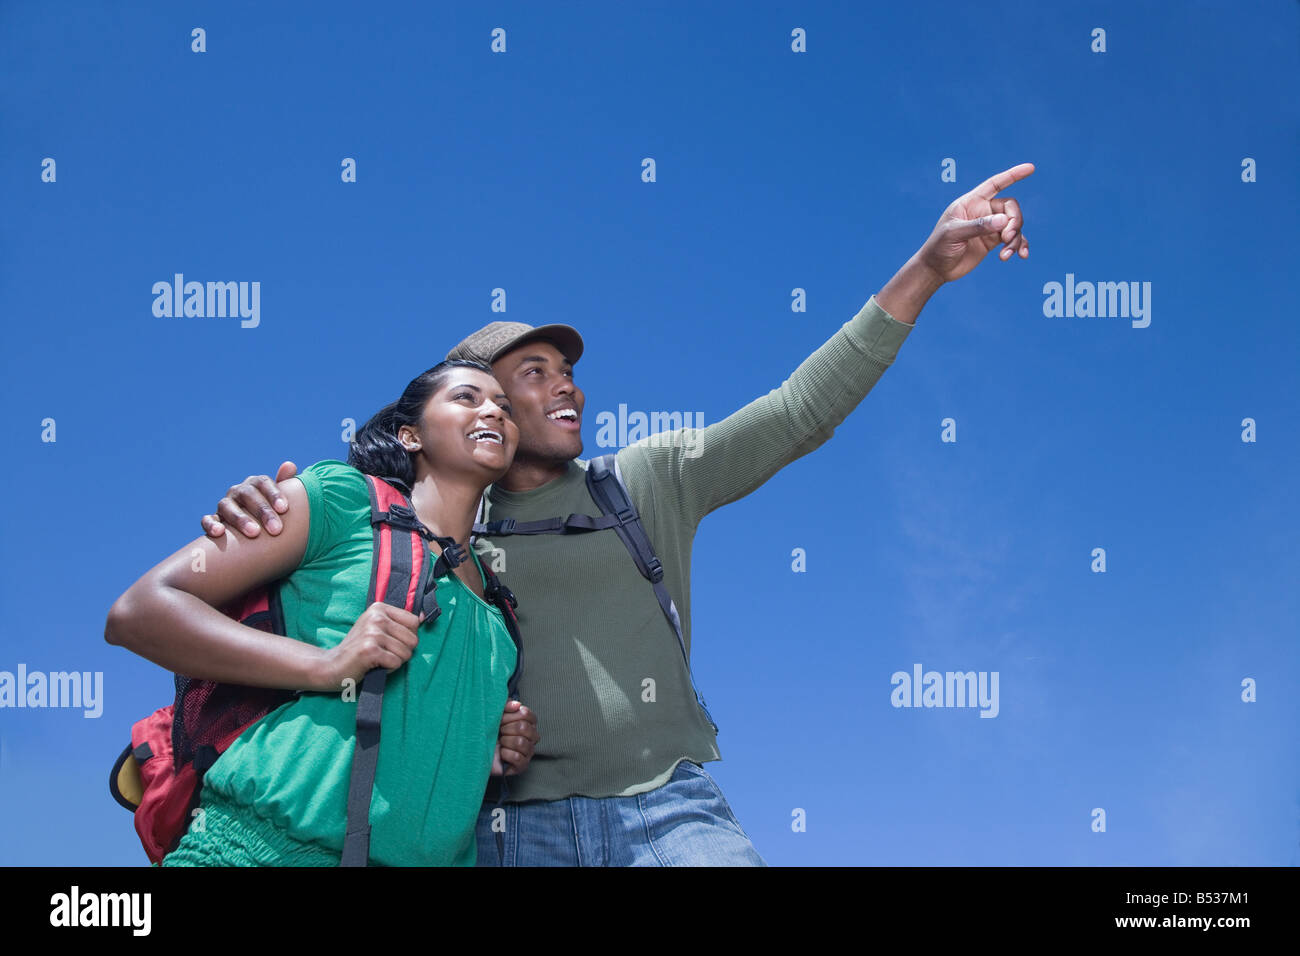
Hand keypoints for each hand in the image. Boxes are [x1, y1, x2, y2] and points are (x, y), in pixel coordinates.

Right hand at [202, 461, 297, 538]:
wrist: (256, 531)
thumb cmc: (272, 513)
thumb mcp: (280, 500)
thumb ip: (286, 482)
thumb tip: (290, 465)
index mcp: (256, 484)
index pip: (263, 483)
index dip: (274, 494)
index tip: (284, 509)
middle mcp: (238, 491)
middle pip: (248, 495)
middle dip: (262, 511)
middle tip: (276, 529)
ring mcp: (225, 505)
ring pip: (227, 506)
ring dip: (240, 519)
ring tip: (254, 533)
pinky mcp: (214, 519)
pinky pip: (207, 520)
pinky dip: (211, 524)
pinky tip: (219, 532)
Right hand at [313, 602, 422, 692]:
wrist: (332, 666)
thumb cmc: (358, 649)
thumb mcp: (377, 629)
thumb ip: (399, 623)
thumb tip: (425, 617)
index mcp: (379, 608)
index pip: (414, 622)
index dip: (407, 637)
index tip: (390, 641)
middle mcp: (376, 617)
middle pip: (413, 639)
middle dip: (402, 652)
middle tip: (383, 653)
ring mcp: (372, 633)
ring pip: (406, 653)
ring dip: (394, 661)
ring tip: (377, 659)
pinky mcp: (370, 650)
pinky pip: (396, 663)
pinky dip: (388, 669)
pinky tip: (374, 665)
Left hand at [490, 700, 538, 776]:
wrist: (477, 751)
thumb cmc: (488, 732)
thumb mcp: (495, 714)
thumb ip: (505, 706)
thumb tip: (517, 705)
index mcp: (528, 722)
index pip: (526, 714)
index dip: (510, 716)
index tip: (500, 720)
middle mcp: (531, 736)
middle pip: (524, 727)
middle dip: (506, 729)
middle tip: (499, 732)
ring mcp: (528, 751)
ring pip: (521, 742)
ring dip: (506, 742)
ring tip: (500, 743)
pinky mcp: (522, 765)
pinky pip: (517, 757)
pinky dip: (505, 754)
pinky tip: (501, 753)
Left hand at [916, 163, 1034, 283]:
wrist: (937, 269)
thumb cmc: (939, 247)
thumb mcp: (954, 234)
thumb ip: (978, 226)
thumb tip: (1004, 220)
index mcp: (971, 202)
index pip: (995, 184)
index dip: (1012, 175)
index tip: (1030, 168)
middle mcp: (983, 211)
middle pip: (1010, 207)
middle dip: (1015, 220)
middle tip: (1007, 237)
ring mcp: (990, 226)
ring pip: (1014, 225)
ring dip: (1016, 239)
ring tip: (1007, 254)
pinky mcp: (994, 241)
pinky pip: (1014, 239)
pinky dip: (1019, 246)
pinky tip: (1021, 255)